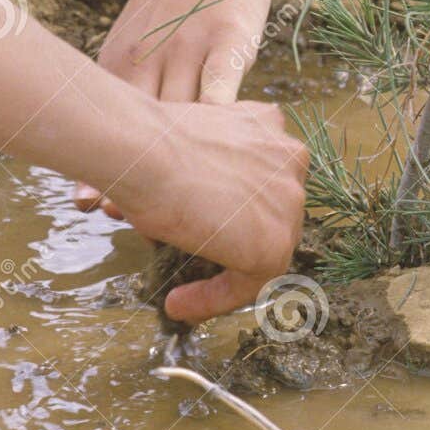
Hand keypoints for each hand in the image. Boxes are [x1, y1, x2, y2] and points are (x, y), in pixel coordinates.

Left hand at [75, 0, 272, 212]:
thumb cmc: (172, 12)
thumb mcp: (135, 49)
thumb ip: (128, 99)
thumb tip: (102, 159)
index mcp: (121, 61)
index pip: (108, 121)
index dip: (101, 163)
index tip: (88, 201)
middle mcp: (150, 54)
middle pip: (139, 125)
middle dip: (129, 171)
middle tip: (119, 214)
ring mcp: (189, 47)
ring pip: (179, 115)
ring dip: (175, 163)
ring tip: (174, 205)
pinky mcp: (229, 40)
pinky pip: (221, 88)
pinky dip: (215, 126)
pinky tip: (221, 161)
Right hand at [108, 99, 307, 322]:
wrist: (139, 151)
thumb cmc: (145, 143)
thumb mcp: (189, 146)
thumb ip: (208, 171)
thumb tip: (188, 205)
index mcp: (270, 126)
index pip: (259, 180)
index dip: (227, 210)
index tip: (194, 230)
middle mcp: (290, 159)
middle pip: (268, 213)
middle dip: (230, 238)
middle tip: (194, 258)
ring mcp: (288, 202)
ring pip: (263, 248)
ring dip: (224, 273)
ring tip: (182, 296)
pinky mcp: (273, 244)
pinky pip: (249, 281)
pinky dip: (215, 298)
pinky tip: (179, 303)